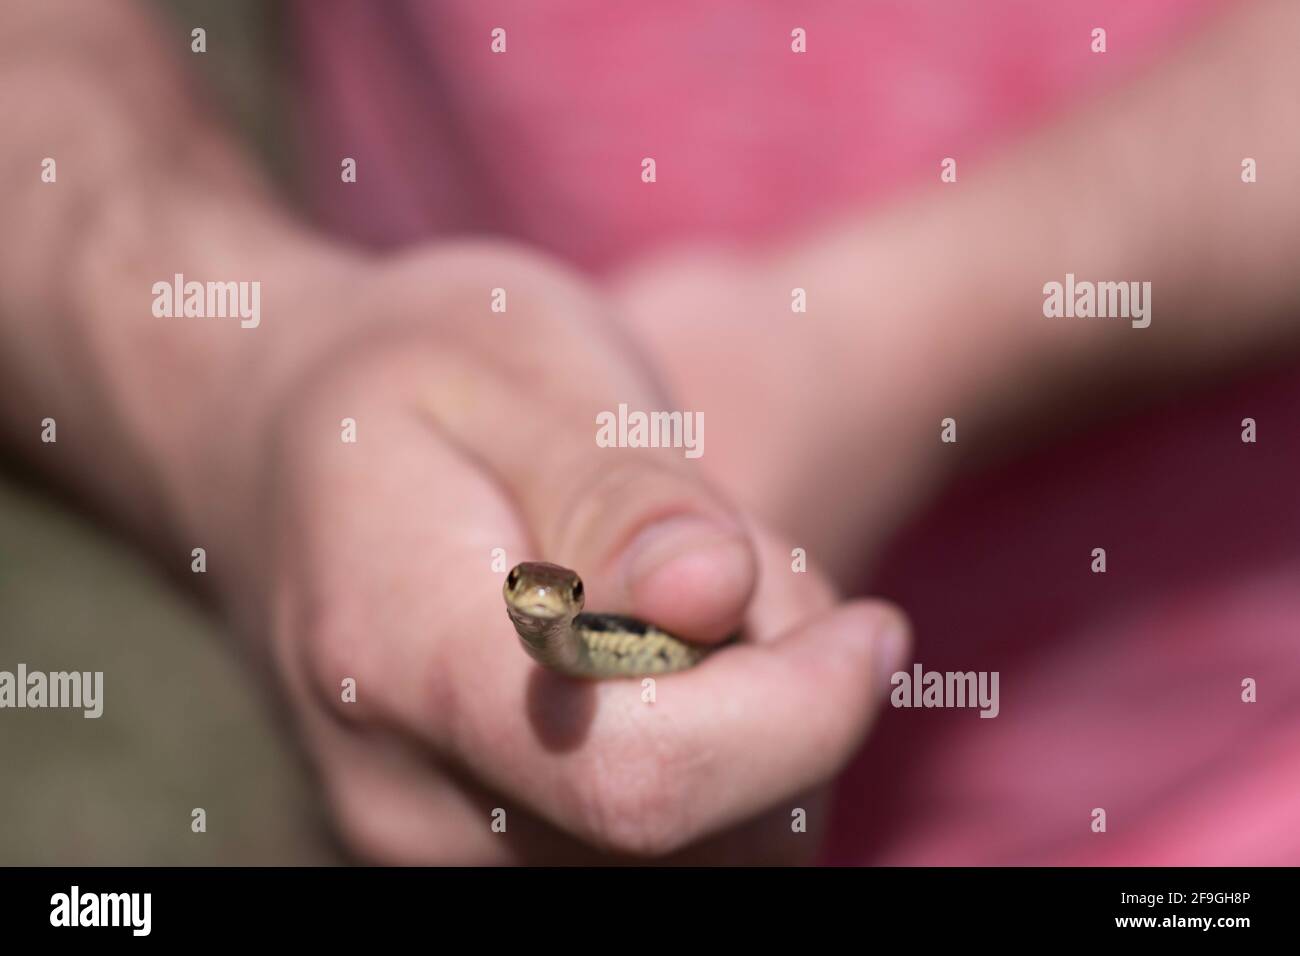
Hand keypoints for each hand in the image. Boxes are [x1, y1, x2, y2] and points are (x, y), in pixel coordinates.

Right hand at [232, 243, 908, 862]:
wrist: (269, 443)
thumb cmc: (408, 379)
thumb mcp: (522, 369)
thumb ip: (620, 496)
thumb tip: (715, 601)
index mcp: (402, 659)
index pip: (648, 782)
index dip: (804, 719)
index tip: (873, 629)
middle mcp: (405, 801)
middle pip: (699, 846)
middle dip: (783, 716)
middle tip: (734, 572)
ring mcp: (433, 848)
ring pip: (700, 866)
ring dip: (754, 742)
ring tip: (681, 602)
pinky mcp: (475, 856)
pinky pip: (663, 862)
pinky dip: (715, 773)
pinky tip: (660, 666)